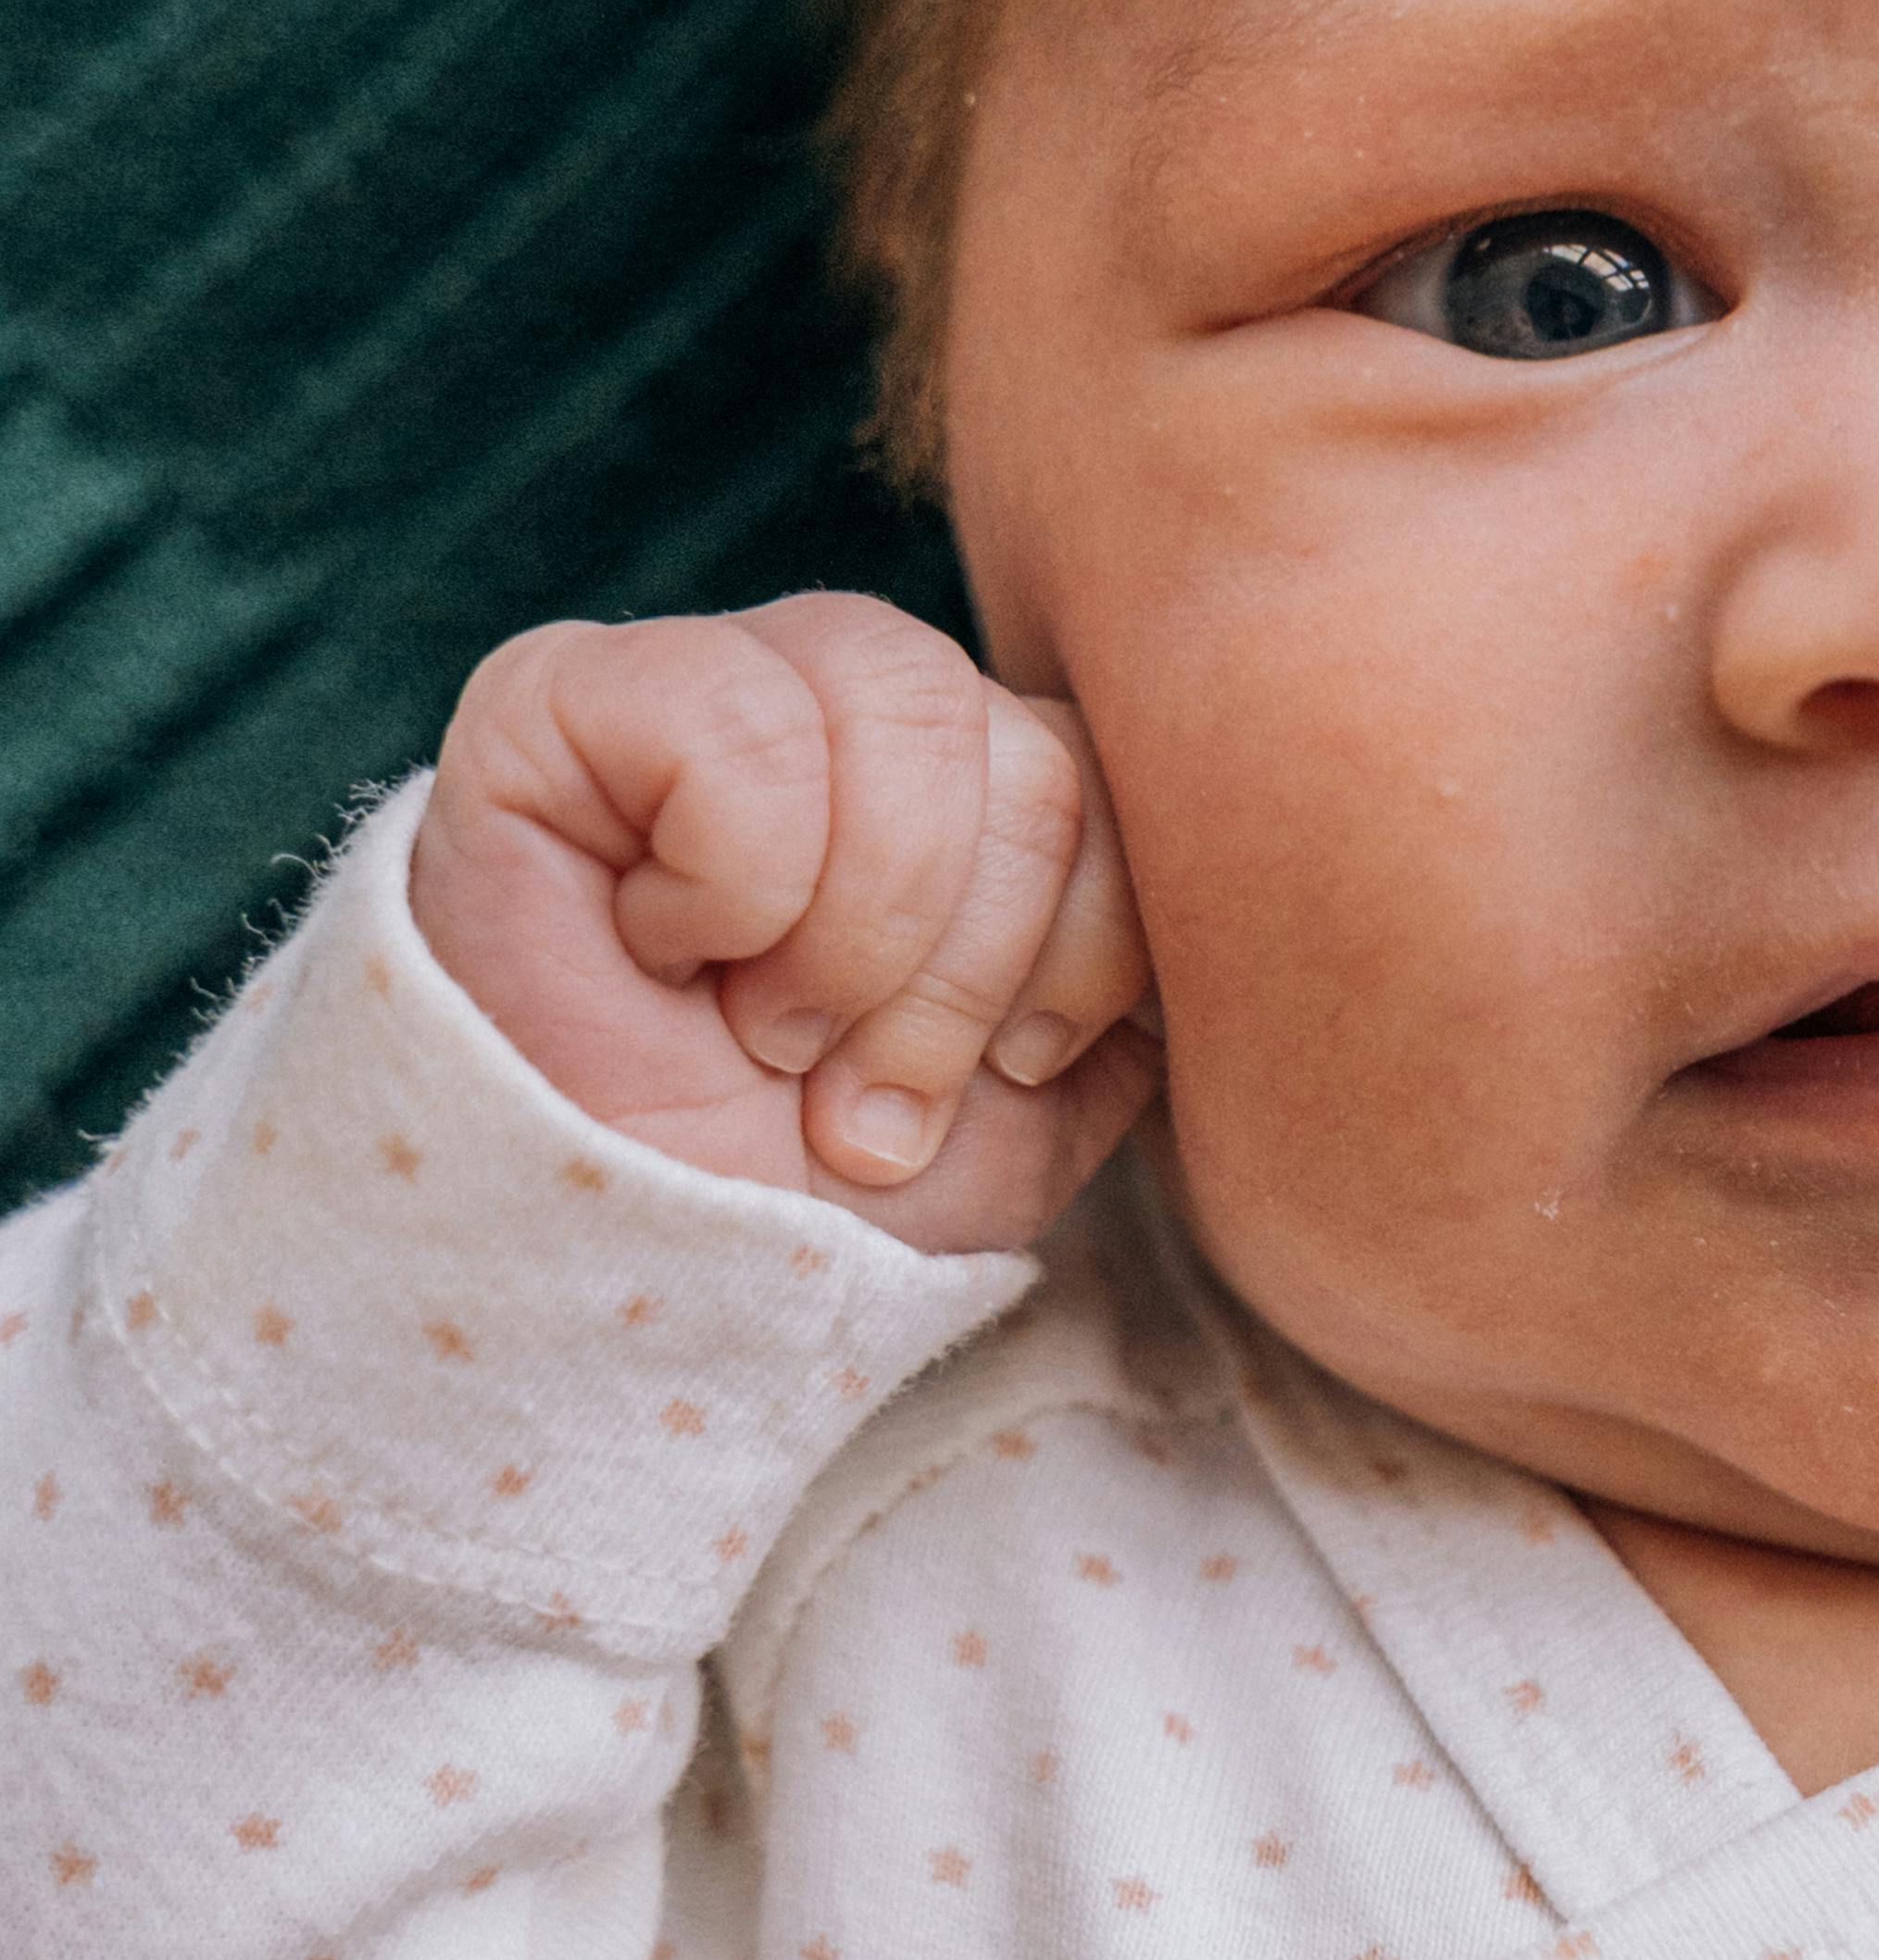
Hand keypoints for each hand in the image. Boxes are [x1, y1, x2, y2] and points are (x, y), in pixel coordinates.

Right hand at [407, 593, 1160, 1251]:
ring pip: (899, 700)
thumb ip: (1140, 974)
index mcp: (988, 768)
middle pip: (1023, 745)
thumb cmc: (824, 1193)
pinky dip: (728, 884)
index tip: (1012, 1074)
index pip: (1119, 771)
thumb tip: (1234, 875)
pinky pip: (730, 719)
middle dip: (964, 968)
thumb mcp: (1041, 1100)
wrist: (633, 1283)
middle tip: (864, 1097)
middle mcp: (862, 698)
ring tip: (773, 1036)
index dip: (1088, 949)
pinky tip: (667, 952)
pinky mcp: (563, 694)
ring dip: (852, 937)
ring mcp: (718, 676)